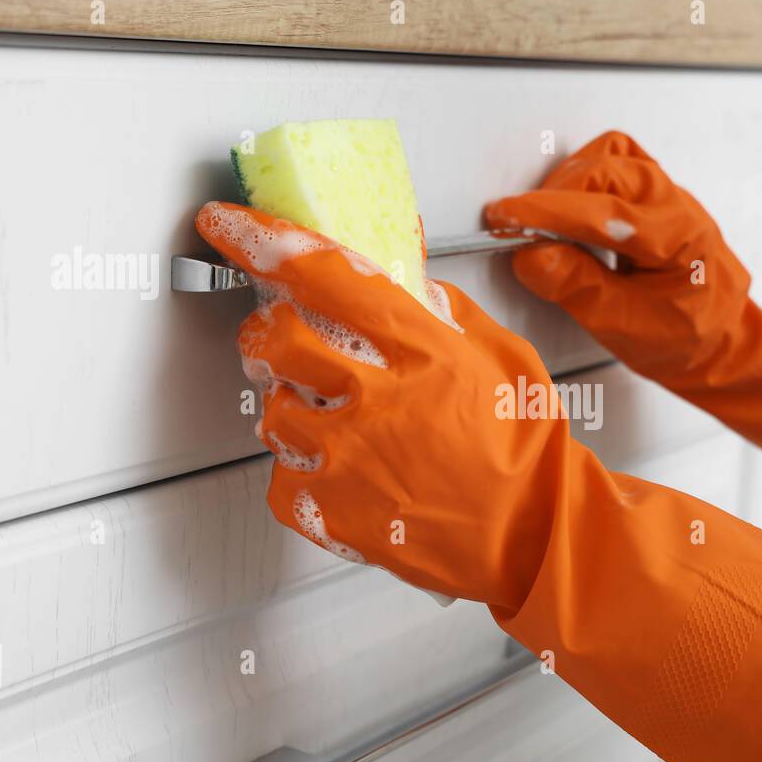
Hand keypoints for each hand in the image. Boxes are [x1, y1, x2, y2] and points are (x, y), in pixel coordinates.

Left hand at [195, 199, 761, 761]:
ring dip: (292, 407)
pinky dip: (299, 473)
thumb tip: (412, 286)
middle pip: (278, 341)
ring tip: (329, 419)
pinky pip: (282, 481)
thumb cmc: (528, 456)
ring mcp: (351, 460)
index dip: (265, 240)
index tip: (227, 224)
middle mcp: (379, 401)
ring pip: (273, 413)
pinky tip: (332, 470)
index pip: (326, 276)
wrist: (535, 537)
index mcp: (424, 353)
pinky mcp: (337, 513)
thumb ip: (451, 315)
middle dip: (268, 331)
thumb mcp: (506, 359)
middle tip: (279, 336)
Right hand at [484, 130, 751, 386]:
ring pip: (610, 156)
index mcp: (680, 238)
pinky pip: (616, 158)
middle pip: (606, 171)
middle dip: (555, 197)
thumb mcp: (625, 326)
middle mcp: (676, 204)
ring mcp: (666, 192)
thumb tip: (531, 255)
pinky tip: (571, 205)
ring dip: (569, 183)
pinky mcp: (652, 190)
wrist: (716, 338)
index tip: (505, 219)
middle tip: (519, 230)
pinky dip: (585, 174)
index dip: (547, 213)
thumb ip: (578, 288)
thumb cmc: (682, 336)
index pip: (604, 212)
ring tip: (546, 222)